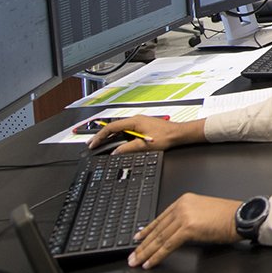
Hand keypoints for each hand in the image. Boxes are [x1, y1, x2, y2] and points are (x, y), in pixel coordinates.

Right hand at [87, 114, 204, 154]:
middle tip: (92, 144)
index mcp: (134, 121)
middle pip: (113, 127)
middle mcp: (135, 120)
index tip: (93, 143)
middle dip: (101, 136)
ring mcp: (138, 123)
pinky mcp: (142, 127)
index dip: (100, 136)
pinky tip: (114, 143)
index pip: (111, 127)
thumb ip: (128, 148)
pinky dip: (118, 137)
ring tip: (100, 144)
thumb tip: (116, 152)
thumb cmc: (166, 136)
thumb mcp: (145, 145)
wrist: (179, 134)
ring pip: (119, 130)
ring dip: (109, 137)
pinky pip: (125, 131)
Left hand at [128, 193, 242, 268]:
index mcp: (184, 201)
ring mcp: (184, 216)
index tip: (138, 240)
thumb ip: (188, 220)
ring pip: (160, 238)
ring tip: (137, 261)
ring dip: (146, 252)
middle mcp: (182, 206)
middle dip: (142, 245)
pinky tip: (150, 262)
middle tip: (133, 255)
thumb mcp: (203, 214)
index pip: (160, 218)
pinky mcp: (188, 228)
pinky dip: (157, 255)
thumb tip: (175, 235)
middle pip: (157, 229)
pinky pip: (168, 245)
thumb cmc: (228, 217)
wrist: (241, 217)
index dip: (147, 231)